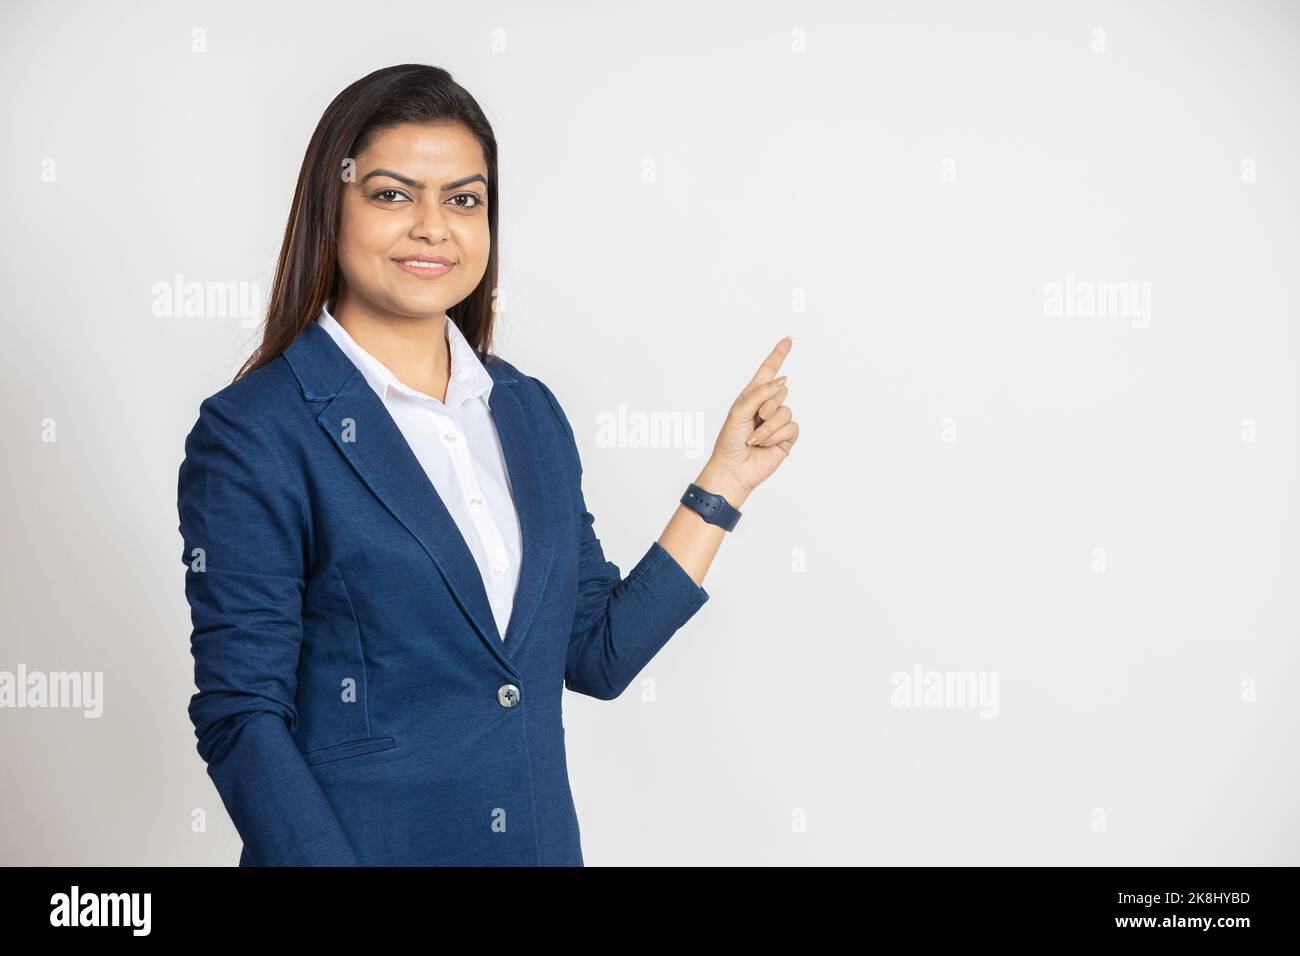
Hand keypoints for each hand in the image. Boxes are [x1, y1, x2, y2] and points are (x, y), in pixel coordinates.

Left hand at [694, 336, 797, 506]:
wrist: (733, 469)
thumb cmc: (730, 441)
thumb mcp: (739, 411)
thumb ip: (759, 393)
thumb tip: (783, 381)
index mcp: (753, 396)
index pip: (768, 371)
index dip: (778, 355)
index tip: (788, 339)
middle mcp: (767, 406)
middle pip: (780, 390)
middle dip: (766, 405)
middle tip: (753, 420)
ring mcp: (778, 421)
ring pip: (785, 410)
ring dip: (767, 426)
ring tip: (754, 438)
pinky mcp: (787, 437)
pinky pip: (790, 427)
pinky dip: (775, 436)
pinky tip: (764, 444)